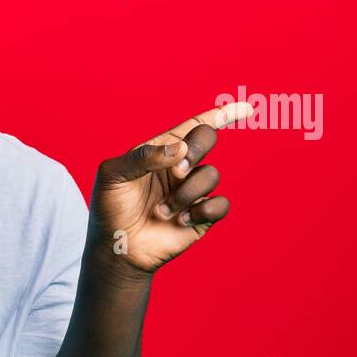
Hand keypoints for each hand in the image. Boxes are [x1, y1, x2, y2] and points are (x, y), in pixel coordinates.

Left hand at [90, 101, 252, 275]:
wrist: (116, 248)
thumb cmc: (110, 209)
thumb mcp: (112, 175)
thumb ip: (142, 156)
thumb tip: (180, 148)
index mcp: (161, 150)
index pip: (193, 126)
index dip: (221, 114)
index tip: (246, 108)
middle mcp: (180, 167)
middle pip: (206, 139)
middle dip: (196, 150)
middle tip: (176, 172)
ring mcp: (192, 191)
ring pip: (211, 175)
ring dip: (185, 193)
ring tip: (160, 211)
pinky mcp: (202, 216)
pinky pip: (220, 204)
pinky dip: (201, 211)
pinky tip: (180, 221)